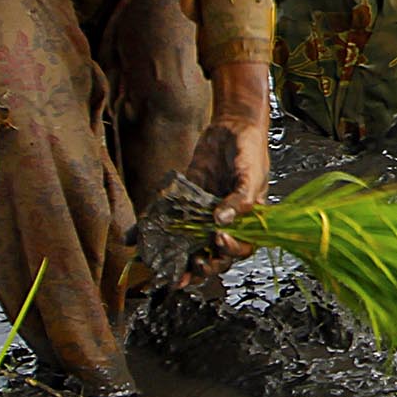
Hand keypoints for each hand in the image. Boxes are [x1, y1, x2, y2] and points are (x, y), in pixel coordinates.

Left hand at [175, 104, 270, 285]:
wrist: (232, 126)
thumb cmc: (250, 150)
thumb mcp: (251, 174)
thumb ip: (241, 198)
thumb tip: (222, 220)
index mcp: (249, 221)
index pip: (242, 247)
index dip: (230, 250)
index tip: (219, 239)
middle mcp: (226, 223)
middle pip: (216, 255)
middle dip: (204, 266)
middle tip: (192, 266)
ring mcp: (205, 215)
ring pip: (194, 246)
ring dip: (182, 261)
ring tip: (169, 271)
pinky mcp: (187, 204)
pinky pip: (174, 223)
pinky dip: (160, 233)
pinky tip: (144, 242)